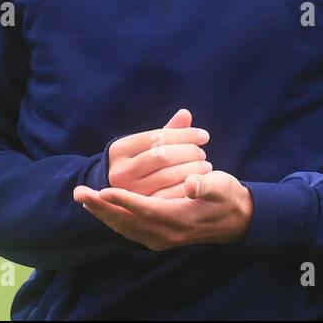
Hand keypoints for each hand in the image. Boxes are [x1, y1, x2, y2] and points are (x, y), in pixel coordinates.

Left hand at [74, 168, 253, 251]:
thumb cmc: (228, 197)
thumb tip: (192, 182)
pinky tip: (102, 211)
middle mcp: (167, 233)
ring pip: (126, 228)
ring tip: (83, 200)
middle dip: (102, 208)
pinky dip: (114, 222)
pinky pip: (130, 232)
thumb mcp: (223, 187)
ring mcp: (162, 239)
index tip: (103, 190)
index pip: (146, 209)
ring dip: (103, 215)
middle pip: (128, 221)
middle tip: (79, 193)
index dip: (124, 200)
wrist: (236, 221)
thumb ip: (206, 185)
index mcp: (180, 218)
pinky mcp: (159, 239)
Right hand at [86, 108, 212, 199]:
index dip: (185, 135)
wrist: (117, 194)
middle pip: (163, 156)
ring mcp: (129, 192)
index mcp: (120, 149)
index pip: (158, 136)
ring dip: (192, 169)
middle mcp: (120, 171)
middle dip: (188, 152)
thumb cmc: (139, 162)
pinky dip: (188, 186)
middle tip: (202, 153)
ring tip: (204, 165)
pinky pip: (171, 196)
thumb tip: (186, 114)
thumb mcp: (146, 146)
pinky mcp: (142, 208)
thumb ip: (167, 131)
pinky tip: (198, 181)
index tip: (204, 136)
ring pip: (168, 175)